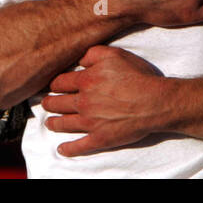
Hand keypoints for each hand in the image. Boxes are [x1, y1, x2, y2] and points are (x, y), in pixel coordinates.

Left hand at [42, 46, 165, 155]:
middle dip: (49, 103)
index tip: (54, 86)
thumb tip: (79, 59)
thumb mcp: (116, 54)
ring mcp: (90, 122)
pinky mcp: (99, 138)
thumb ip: (94, 53)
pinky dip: (68, 148)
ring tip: (50, 123)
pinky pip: (78, 146)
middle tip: (47, 103)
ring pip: (63, 124)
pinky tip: (62, 149)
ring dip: (53, 123)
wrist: (155, 102)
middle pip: (56, 103)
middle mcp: (83, 101)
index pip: (60, 82)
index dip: (55, 84)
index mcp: (86, 80)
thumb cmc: (138, 77)